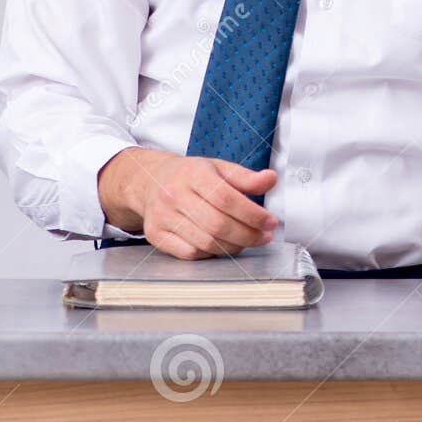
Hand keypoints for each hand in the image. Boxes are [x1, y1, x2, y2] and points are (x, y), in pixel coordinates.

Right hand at [98, 147, 278, 259]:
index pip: (227, 199)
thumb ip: (246, 177)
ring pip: (205, 242)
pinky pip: (190, 253)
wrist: (151, 180)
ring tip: (248, 241)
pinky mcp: (155, 235)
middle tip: (264, 237)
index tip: (270, 222)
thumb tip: (270, 179)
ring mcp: (162, 217)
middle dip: (247, 235)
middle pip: (217, 224)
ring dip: (234, 247)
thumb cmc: (190, 175)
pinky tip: (223, 245)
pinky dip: (211, 253)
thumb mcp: (219, 167)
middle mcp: (173, 195)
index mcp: (193, 174)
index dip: (252, 214)